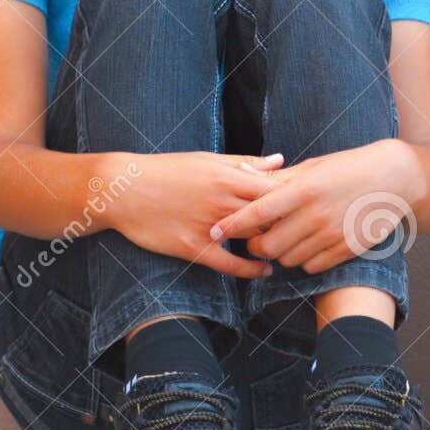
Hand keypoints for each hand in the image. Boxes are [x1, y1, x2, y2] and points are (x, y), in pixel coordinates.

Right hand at [104, 151, 284, 278]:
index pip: (278, 190)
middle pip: (272, 216)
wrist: (124, 189)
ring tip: (287, 248)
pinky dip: (251, 269)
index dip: (295, 199)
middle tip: (302, 229)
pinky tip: (263, 270)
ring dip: (273, 245)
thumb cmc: (167, 170)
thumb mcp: (208, 159)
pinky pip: (230, 264)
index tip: (305, 205)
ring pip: (254, 239)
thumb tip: (281, 160)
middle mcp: (224, 202)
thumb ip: (247, 162)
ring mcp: (209, 226)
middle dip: (289, 223)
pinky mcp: (193, 248)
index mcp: (229, 177)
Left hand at [207, 141, 418, 273]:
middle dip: (256, 245)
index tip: (214, 232)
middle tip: (258, 238)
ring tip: (288, 238)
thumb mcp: (313, 167)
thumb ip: (278, 178)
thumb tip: (241, 174)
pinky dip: (304, 260)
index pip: (258, 212)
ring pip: (288, 259)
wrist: (394, 179)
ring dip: (281, 253)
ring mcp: (333, 234)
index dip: (232, 224)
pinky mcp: (347, 249)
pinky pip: (312, 266)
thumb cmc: (347, 168)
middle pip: (268, 245)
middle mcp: (317, 214)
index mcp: (305, 189)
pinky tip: (309, 245)